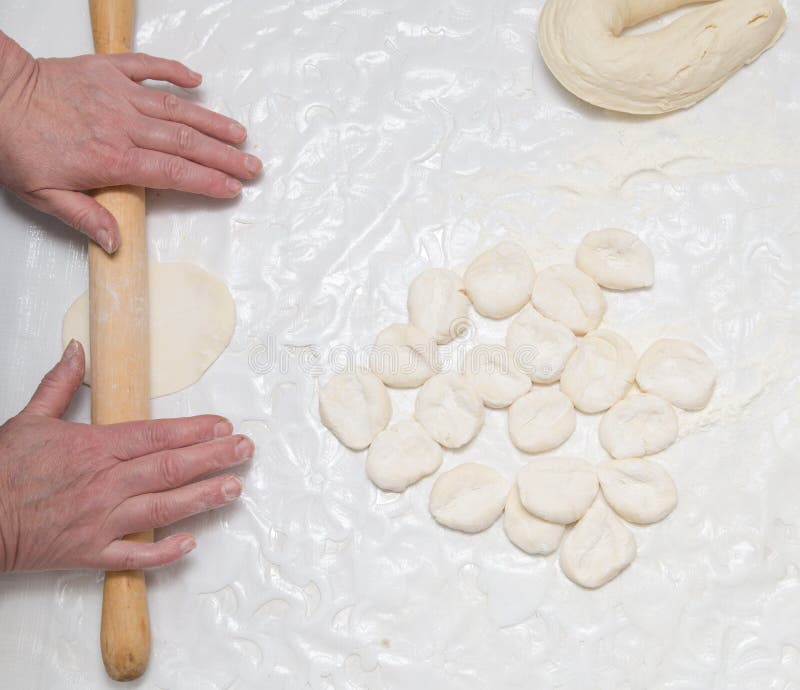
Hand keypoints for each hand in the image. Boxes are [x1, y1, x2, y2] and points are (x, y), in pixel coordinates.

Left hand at [0, 33, 262, 252]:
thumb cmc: (14, 144)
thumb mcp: (42, 194)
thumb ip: (84, 216)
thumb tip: (115, 243)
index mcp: (110, 158)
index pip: (172, 173)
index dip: (207, 181)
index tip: (232, 189)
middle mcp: (122, 125)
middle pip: (185, 143)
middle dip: (224, 156)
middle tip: (252, 166)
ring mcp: (117, 94)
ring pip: (175, 109)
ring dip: (211, 122)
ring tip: (239, 134)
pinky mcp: (106, 69)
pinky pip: (146, 66)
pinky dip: (173, 70)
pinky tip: (196, 80)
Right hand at [0, 340, 252, 572]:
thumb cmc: (2, 470)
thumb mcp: (30, 418)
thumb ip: (60, 384)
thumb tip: (76, 350)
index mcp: (95, 448)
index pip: (158, 435)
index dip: (195, 430)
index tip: (224, 426)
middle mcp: (105, 483)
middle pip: (171, 468)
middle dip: (214, 458)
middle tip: (245, 451)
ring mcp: (101, 520)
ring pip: (163, 508)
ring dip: (202, 498)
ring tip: (234, 489)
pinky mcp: (90, 552)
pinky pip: (134, 556)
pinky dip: (163, 552)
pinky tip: (191, 544)